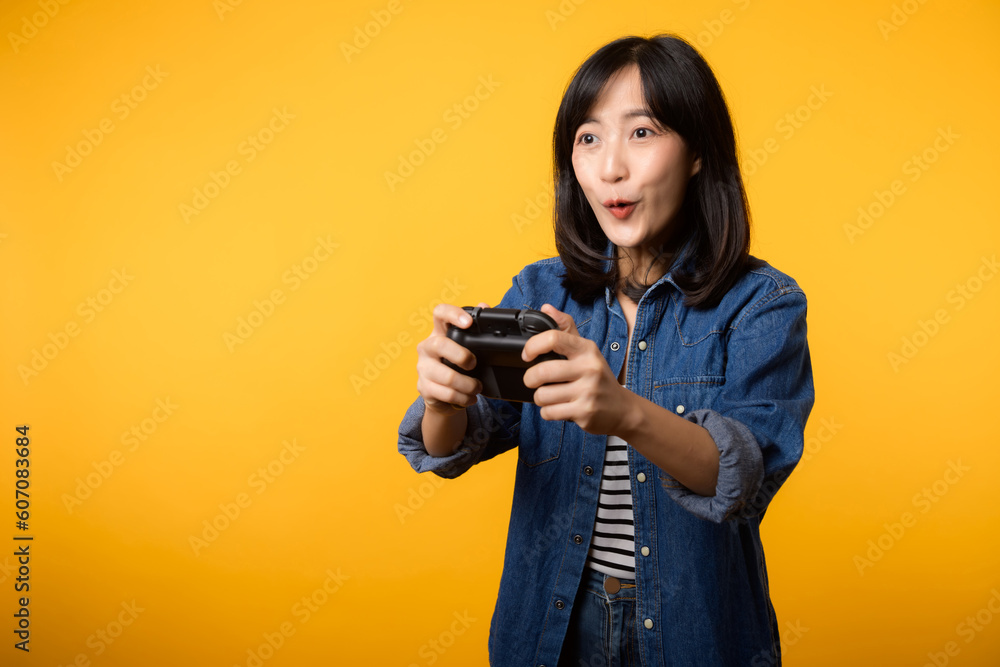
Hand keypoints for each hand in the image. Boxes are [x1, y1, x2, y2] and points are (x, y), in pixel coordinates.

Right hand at [415, 302, 489, 414]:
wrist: (441, 395)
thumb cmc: (455, 365)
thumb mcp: (465, 345)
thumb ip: (475, 327)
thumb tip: (484, 306)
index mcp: (439, 332)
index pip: (439, 313)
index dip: (453, 314)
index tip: (468, 323)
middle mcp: (427, 347)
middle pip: (440, 345)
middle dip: (462, 356)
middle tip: (474, 364)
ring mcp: (423, 368)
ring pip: (447, 376)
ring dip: (468, 384)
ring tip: (477, 387)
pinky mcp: (424, 387)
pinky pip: (446, 394)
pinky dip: (463, 398)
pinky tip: (470, 397)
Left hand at [521, 304, 630, 434]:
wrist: (622, 408)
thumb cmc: (599, 377)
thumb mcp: (586, 350)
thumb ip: (565, 328)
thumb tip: (546, 308)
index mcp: (586, 350)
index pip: (553, 338)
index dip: (532, 346)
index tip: (526, 355)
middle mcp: (589, 368)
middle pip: (542, 372)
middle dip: (530, 379)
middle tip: (534, 381)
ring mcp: (588, 392)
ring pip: (542, 395)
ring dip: (540, 398)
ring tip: (550, 396)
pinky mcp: (584, 413)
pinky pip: (549, 412)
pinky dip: (547, 412)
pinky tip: (558, 407)